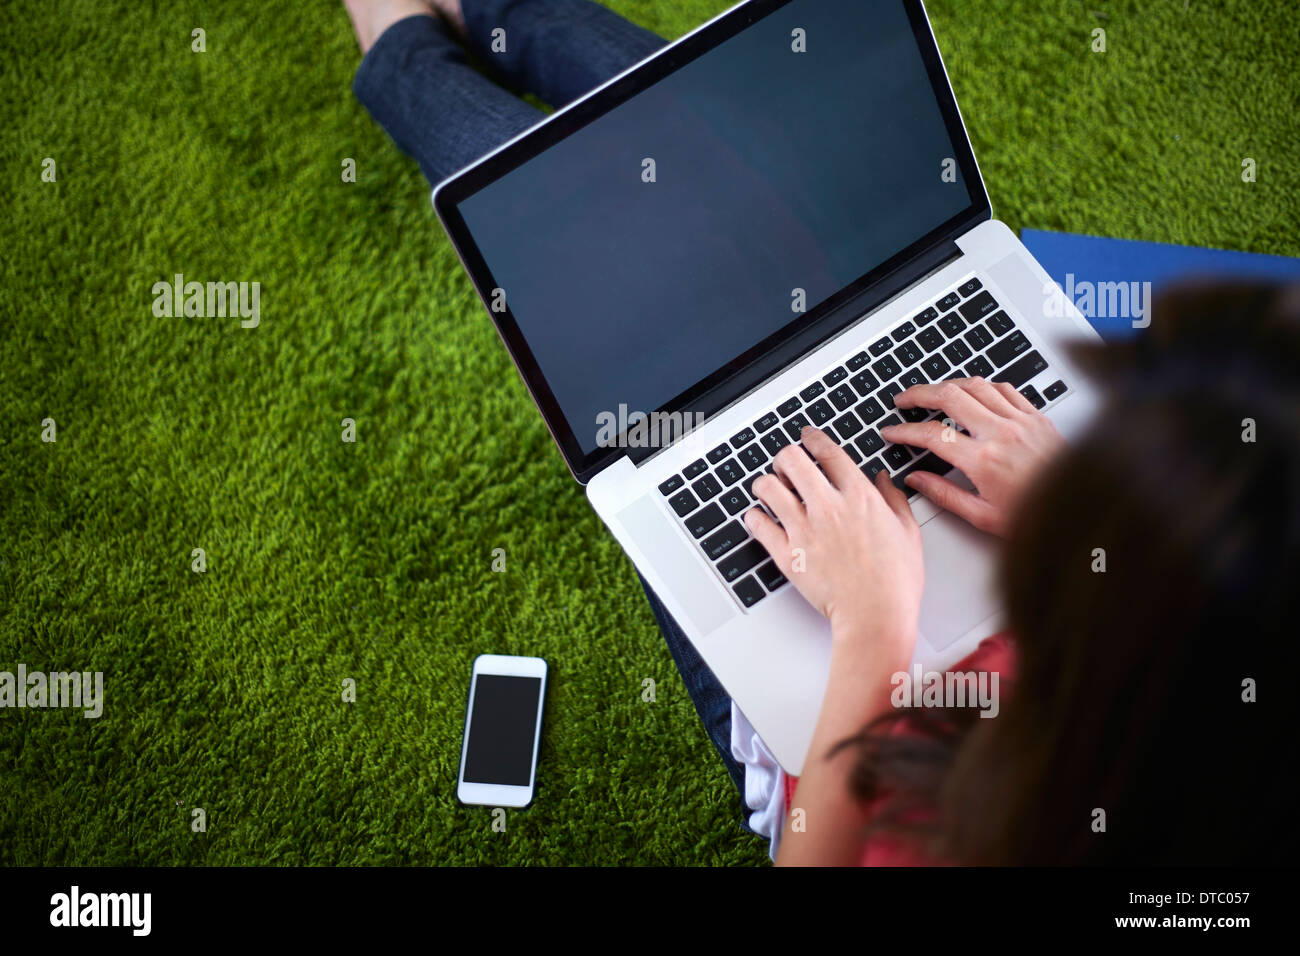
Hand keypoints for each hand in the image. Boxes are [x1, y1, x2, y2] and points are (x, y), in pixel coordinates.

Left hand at [744, 427, 923, 661]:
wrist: (876, 615)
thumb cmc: (896, 580)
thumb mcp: (908, 532)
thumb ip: (894, 499)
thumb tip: (884, 479)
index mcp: (859, 496)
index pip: (828, 451)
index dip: (813, 438)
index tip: (807, 436)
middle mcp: (828, 506)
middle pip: (792, 460)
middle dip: (786, 457)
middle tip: (786, 465)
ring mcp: (804, 529)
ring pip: (768, 487)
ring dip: (766, 483)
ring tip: (769, 489)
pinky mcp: (787, 554)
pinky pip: (758, 523)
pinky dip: (755, 516)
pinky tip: (760, 518)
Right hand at [882, 377, 1065, 536]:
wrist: (1080, 510)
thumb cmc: (1037, 518)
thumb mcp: (983, 516)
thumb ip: (944, 495)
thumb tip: (916, 480)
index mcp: (984, 461)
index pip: (932, 436)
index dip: (905, 431)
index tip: (892, 432)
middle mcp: (1002, 434)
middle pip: (949, 397)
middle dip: (919, 394)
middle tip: (903, 400)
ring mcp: (1022, 421)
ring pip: (976, 385)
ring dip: (949, 384)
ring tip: (933, 392)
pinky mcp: (1038, 418)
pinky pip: (1005, 389)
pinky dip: (983, 386)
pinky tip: (975, 392)